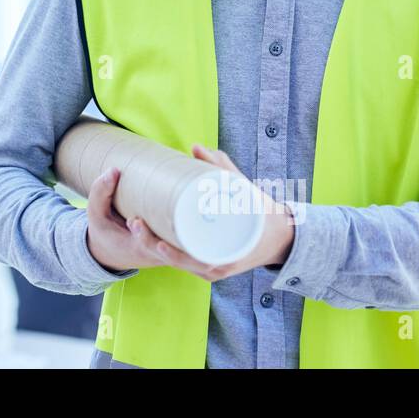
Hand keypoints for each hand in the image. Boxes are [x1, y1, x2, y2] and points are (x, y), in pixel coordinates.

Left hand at [84, 145, 295, 281]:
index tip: (148, 231)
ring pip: (177, 264)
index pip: (187, 260)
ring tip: (136, 226)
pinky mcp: (210, 266)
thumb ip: (219, 167)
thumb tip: (196, 146)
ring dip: (155, 248)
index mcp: (225, 258)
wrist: (283, 236)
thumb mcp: (244, 190)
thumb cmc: (263, 213)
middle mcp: (216, 269)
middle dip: (151, 244)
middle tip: (135, 222)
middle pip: (176, 262)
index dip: (165, 248)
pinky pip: (186, 263)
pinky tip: (150, 238)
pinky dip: (169, 251)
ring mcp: (212, 270)